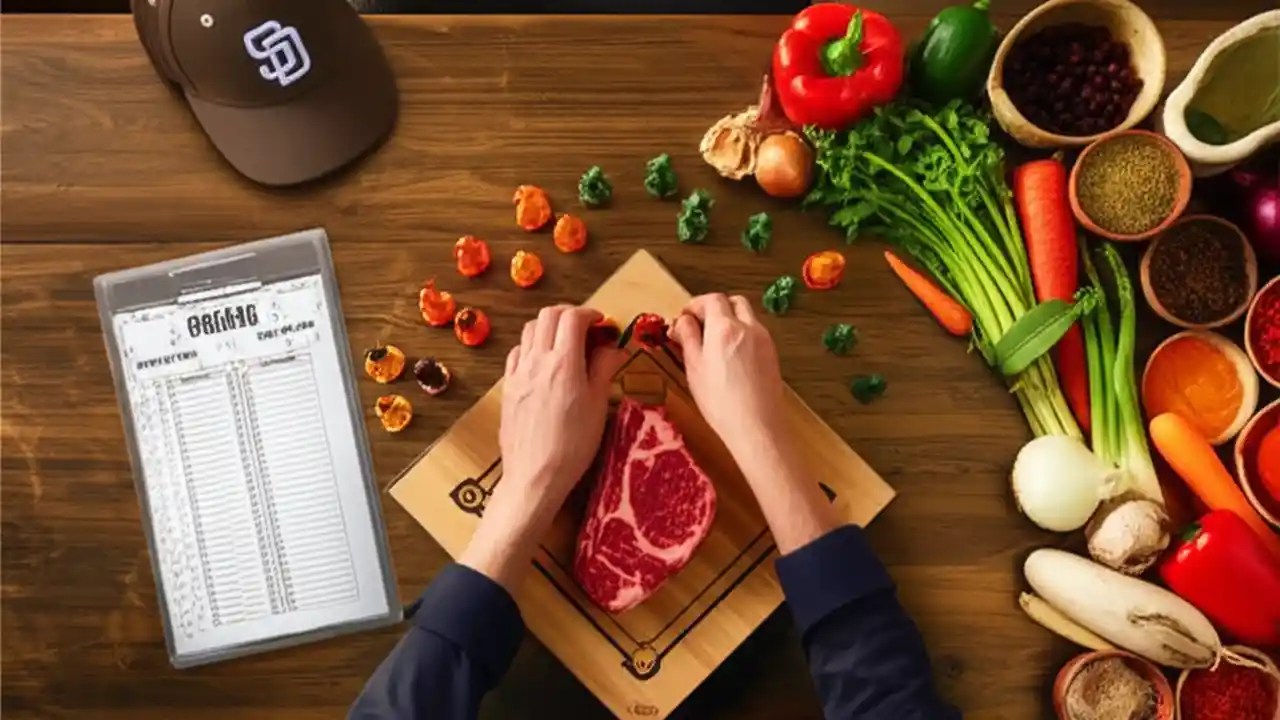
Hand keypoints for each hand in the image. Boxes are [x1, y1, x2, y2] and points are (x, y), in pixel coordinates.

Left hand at [461, 305, 625, 589]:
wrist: (535, 476)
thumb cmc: (574, 445)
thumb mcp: (597, 405)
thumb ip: (603, 369)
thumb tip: (612, 347)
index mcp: (564, 363)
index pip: (572, 318)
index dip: (590, 314)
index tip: (601, 325)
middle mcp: (537, 361)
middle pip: (548, 316)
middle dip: (569, 315)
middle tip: (585, 329)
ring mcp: (518, 373)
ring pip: (529, 331)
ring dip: (549, 328)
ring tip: (565, 345)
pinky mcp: (507, 387)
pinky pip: (516, 353)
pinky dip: (532, 348)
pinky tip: (543, 365)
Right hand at [670, 294, 836, 553]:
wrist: (756, 427)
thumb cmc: (720, 401)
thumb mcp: (694, 368)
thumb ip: (688, 338)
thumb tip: (682, 321)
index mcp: (725, 327)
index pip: (711, 300)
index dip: (695, 305)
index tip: (684, 319)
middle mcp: (749, 327)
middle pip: (733, 302)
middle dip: (715, 308)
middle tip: (699, 327)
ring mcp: (764, 340)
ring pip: (746, 317)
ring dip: (729, 321)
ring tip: (713, 345)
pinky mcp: (772, 354)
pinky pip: (755, 334)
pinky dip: (741, 335)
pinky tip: (730, 359)